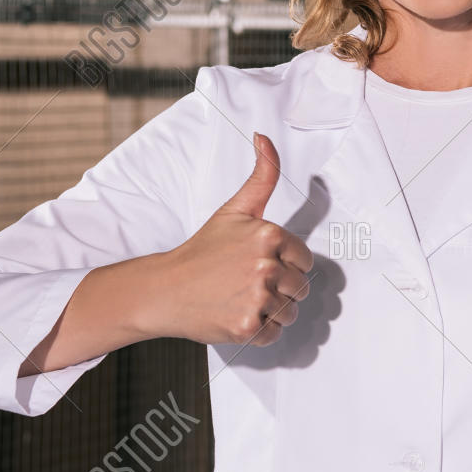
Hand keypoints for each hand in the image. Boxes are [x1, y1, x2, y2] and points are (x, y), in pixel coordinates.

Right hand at [149, 132, 313, 346]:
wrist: (166, 289)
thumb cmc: (203, 250)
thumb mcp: (235, 209)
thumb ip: (262, 175)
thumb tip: (264, 137)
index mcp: (269, 235)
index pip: (305, 260)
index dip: (285, 263)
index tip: (258, 262)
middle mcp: (266, 266)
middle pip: (301, 288)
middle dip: (280, 288)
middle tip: (247, 282)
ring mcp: (257, 297)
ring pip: (291, 312)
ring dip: (272, 310)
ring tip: (242, 297)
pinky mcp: (248, 326)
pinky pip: (275, 334)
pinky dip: (260, 330)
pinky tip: (237, 314)